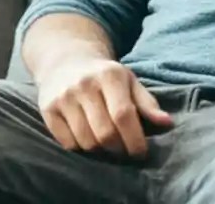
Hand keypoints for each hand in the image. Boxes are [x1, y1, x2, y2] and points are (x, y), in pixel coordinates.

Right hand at [36, 56, 172, 157]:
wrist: (65, 61)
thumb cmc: (104, 76)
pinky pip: (67, 143)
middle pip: (105, 132)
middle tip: (124, 150)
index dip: (134, 139)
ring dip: (100, 150)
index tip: (141, 152)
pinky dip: (80, 147)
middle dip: (119, 148)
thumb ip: (147, 103)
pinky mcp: (47, 109)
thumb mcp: (128, 81)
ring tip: (106, 143)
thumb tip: (167, 123)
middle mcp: (84, 84)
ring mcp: (64, 97)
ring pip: (86, 141)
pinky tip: (88, 138)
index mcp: (110, 75)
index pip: (124, 115)